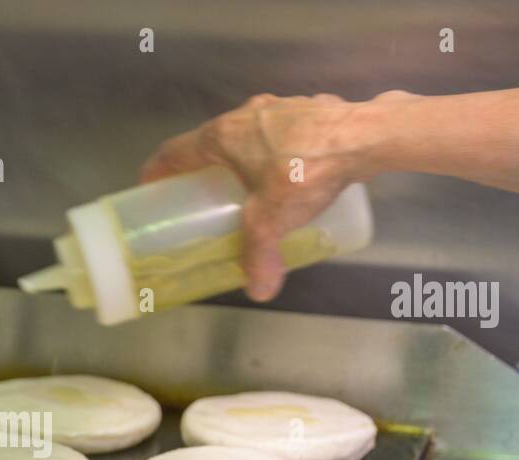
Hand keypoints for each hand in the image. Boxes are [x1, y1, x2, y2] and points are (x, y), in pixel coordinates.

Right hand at [139, 92, 401, 300]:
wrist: (368, 136)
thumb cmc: (304, 172)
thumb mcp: (272, 221)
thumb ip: (258, 256)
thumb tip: (259, 292)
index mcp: (223, 135)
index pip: (175, 151)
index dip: (158, 170)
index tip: (150, 187)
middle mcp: (247, 114)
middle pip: (212, 141)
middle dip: (204, 168)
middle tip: (203, 195)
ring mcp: (282, 107)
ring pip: (251, 134)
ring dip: (243, 157)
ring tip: (249, 186)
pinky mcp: (314, 110)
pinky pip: (285, 133)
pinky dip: (279, 152)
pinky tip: (293, 172)